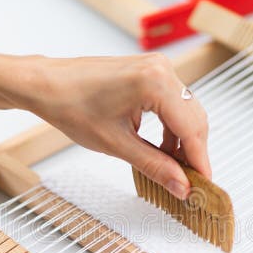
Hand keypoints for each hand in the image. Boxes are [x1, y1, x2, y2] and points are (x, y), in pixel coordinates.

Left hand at [24, 54, 210, 199]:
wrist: (47, 85)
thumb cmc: (71, 105)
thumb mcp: (116, 144)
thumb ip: (154, 166)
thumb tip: (181, 185)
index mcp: (155, 82)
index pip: (191, 129)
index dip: (200, 161)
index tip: (205, 185)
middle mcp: (161, 69)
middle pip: (194, 119)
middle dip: (194, 152)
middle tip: (191, 183)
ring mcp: (157, 67)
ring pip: (186, 112)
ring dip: (182, 141)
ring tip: (174, 170)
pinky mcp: (150, 72)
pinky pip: (173, 103)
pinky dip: (172, 128)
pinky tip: (162, 149)